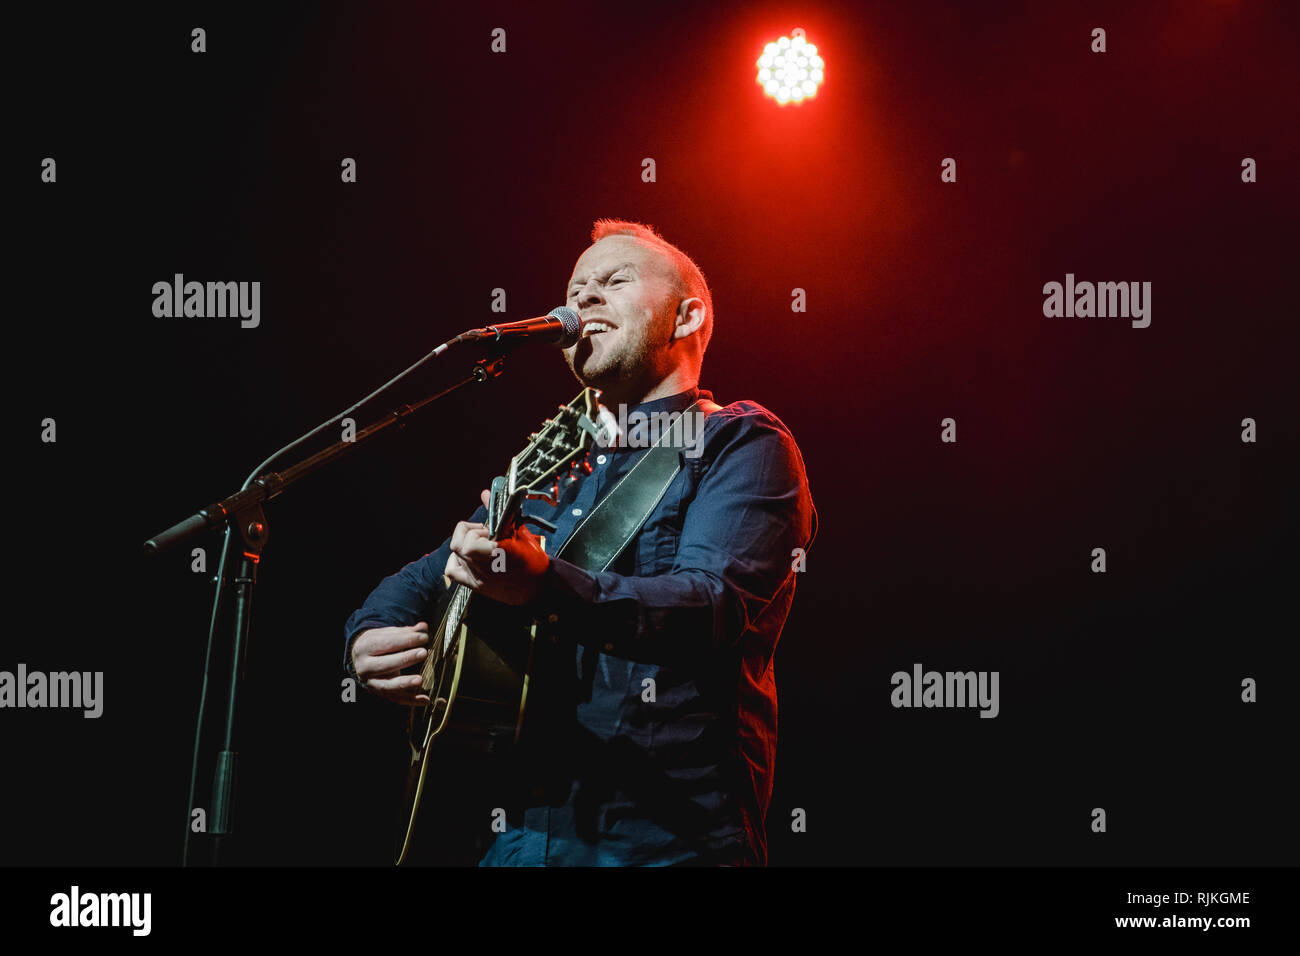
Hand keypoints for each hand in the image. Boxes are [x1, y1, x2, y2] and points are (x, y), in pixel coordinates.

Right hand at [351, 621, 431, 705]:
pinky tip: (426, 700)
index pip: (386, 643)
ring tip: (420, 680)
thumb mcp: (387, 634)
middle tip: (423, 652)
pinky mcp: (380, 693)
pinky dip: (411, 701)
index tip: (423, 637)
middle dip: (405, 659)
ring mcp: (371, 683)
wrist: (360, 659)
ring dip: (405, 683)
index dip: (406, 640)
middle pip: (385, 664)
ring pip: (388, 685)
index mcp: (365, 648)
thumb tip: (423, 627)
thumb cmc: (378, 644)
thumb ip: (406, 632)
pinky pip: (396, 699)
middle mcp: (365, 667)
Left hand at [444, 489, 549, 605]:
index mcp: (498, 552)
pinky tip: (469, 557)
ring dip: (466, 544)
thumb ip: (499, 513)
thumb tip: (486, 494)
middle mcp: (485, 567)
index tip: (490, 529)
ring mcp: (478, 577)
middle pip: (459, 543)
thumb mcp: (520, 532)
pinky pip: (452, 570)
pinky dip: (456, 560)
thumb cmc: (533, 561)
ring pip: (456, 553)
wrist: (539, 587)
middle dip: (471, 534)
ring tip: (482, 545)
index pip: (470, 539)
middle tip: (486, 535)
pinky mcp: (475, 585)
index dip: (478, 530)